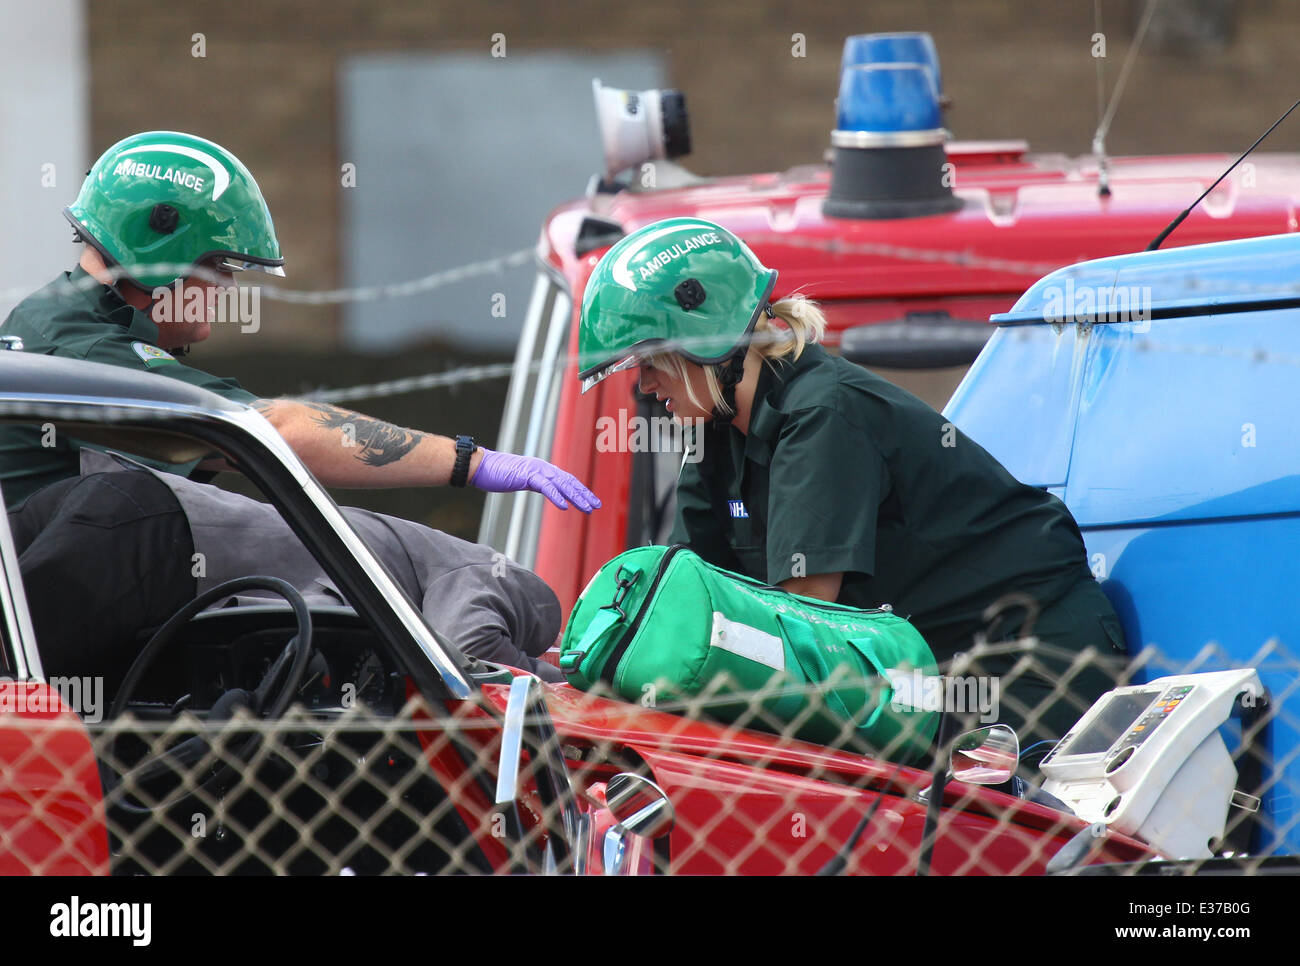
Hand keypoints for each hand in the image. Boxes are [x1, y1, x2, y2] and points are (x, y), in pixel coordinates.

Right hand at [470, 449, 600, 511]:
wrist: (480, 465)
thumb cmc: (496, 473)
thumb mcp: (520, 479)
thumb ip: (534, 483)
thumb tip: (545, 489)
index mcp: (542, 469)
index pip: (566, 480)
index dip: (580, 490)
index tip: (591, 500)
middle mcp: (542, 467)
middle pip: (569, 481)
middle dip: (584, 494)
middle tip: (596, 505)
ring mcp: (536, 470)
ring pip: (562, 484)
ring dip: (576, 497)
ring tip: (587, 508)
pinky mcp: (527, 475)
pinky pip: (546, 487)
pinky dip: (556, 496)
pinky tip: (564, 506)